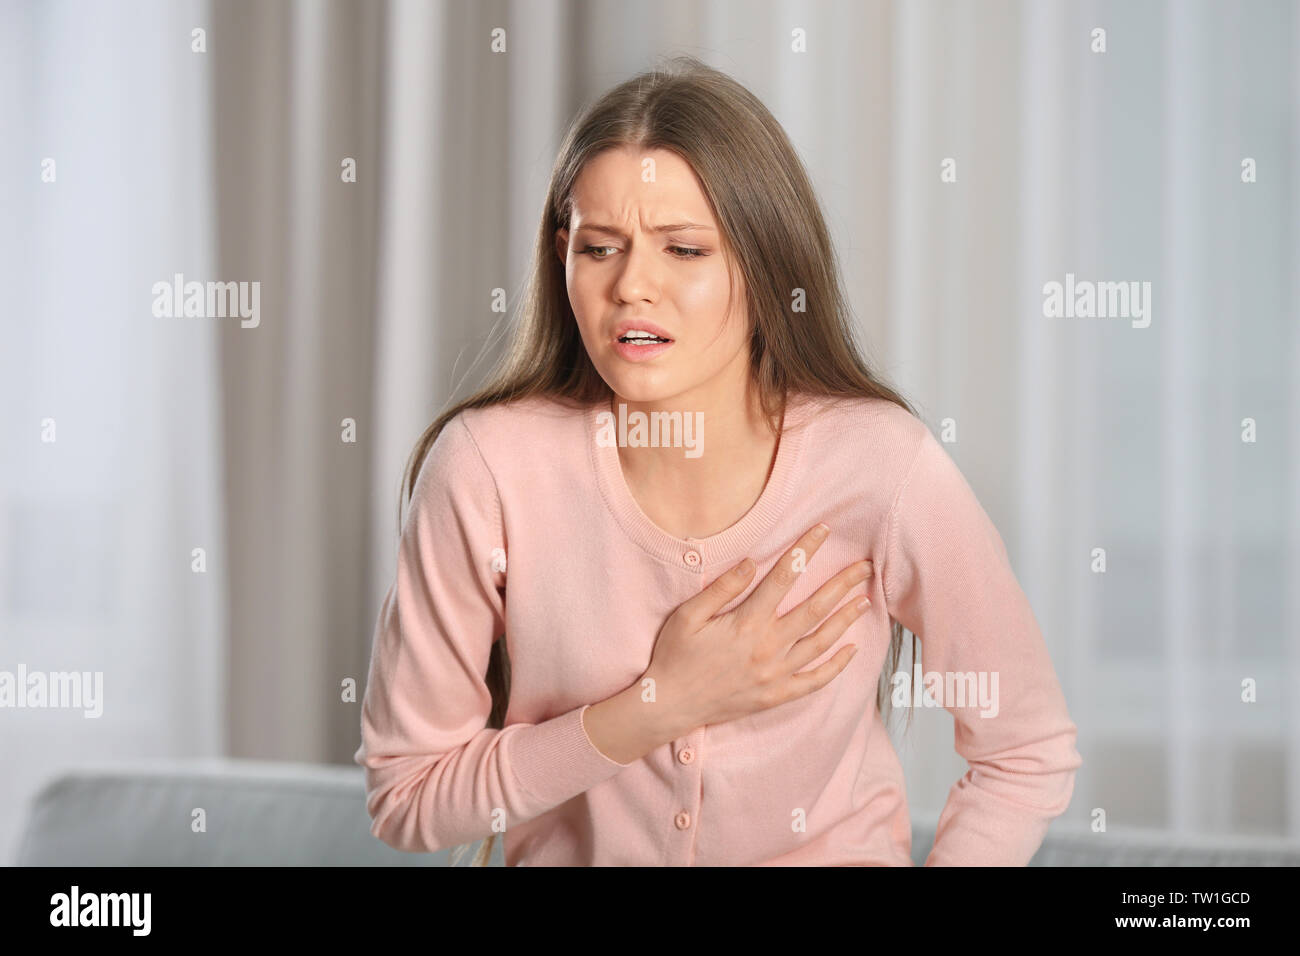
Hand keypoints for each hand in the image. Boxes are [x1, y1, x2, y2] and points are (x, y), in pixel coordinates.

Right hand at [641, 523, 872, 734]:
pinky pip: (815, 680)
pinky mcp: (776, 695)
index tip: (824, 530)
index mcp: (747, 623)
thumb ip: (722, 589)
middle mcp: (768, 647)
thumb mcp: (688, 616)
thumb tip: (751, 562)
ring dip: (846, 619)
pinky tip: (852, 650)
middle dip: (842, 584)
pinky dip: (837, 666)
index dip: (806, 550)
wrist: (670, 705)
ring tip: (864, 600)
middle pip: (815, 608)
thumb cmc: (675, 656)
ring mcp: (776, 674)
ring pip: (822, 642)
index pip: (784, 577)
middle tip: (865, 567)